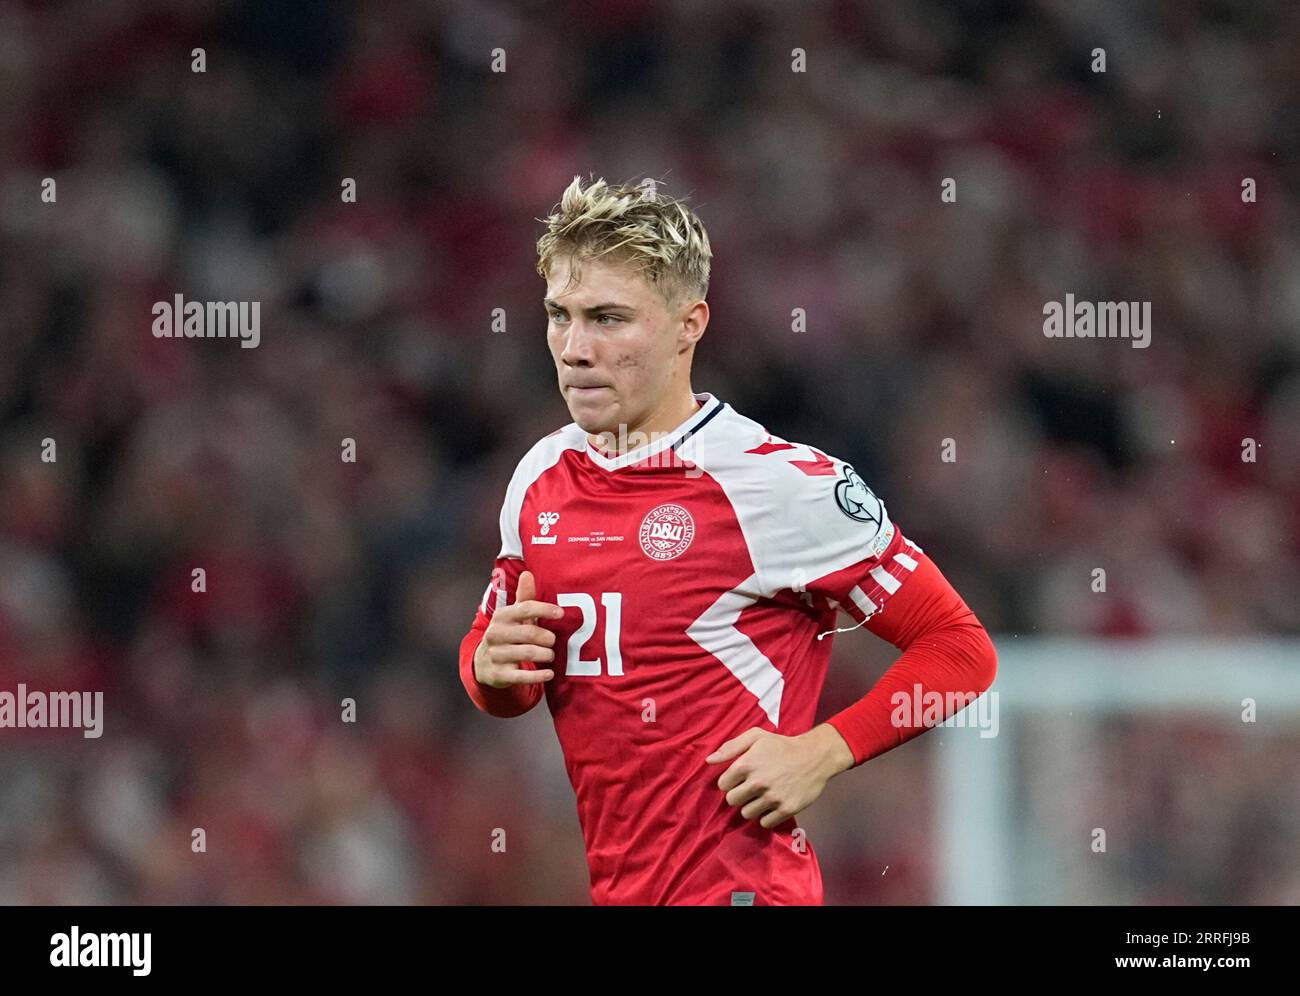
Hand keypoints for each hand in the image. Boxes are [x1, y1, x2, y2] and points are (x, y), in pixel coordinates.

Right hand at [474, 569, 562, 688]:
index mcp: (501, 616)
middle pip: (529, 633)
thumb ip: (524, 597)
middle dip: (547, 637)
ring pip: (528, 653)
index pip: (525, 608)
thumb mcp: (513, 616)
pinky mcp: (498, 674)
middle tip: (552, 640)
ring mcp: (495, 655)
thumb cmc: (507, 634)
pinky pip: (521, 676)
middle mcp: (495, 634)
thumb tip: (528, 573)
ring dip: (545, 654)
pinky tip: (549, 674)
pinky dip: (538, 676)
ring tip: (550, 654)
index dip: (544, 609)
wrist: (483, 663)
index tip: (560, 613)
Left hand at [706, 725, 853, 828]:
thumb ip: (730, 747)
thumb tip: (709, 761)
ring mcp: (772, 797)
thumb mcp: (756, 737)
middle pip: (732, 801)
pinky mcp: (786, 809)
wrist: (815, 756)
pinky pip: (765, 822)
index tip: (740, 778)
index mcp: (746, 764)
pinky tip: (773, 803)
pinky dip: (767, 815)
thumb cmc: (782, 745)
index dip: (730, 781)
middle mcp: (757, 782)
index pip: (723, 785)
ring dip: (753, 806)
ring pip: (747, 813)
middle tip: (751, 788)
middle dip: (739, 795)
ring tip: (764, 794)